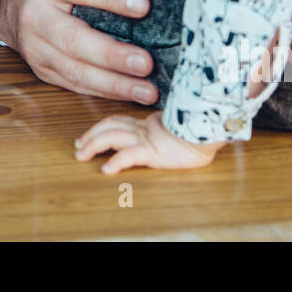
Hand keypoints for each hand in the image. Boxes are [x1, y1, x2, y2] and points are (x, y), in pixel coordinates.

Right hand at [0, 0, 175, 103]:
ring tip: (148, 90)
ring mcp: (38, 47)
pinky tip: (131, 94)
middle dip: (112, 54)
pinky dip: (106, 92)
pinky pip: (75, 85)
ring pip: (75, 69)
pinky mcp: (42, 70)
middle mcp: (38, 15)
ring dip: (114, 83)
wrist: (13, 3)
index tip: (143, 6)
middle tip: (146, 63)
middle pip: (73, 38)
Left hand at [74, 111, 222, 172]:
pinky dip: (114, 162)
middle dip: (90, 135)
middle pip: (109, 126)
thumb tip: (174, 131)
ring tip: (81, 155)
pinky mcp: (153, 151)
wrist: (214, 130)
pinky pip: (128, 156)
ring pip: (111, 136)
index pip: (119, 120)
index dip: (102, 126)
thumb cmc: (204, 131)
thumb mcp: (183, 129)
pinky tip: (105, 170)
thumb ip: (173, 128)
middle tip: (78, 145)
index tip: (89, 134)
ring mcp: (148, 138)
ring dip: (93, 145)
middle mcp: (145, 128)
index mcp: (151, 124)